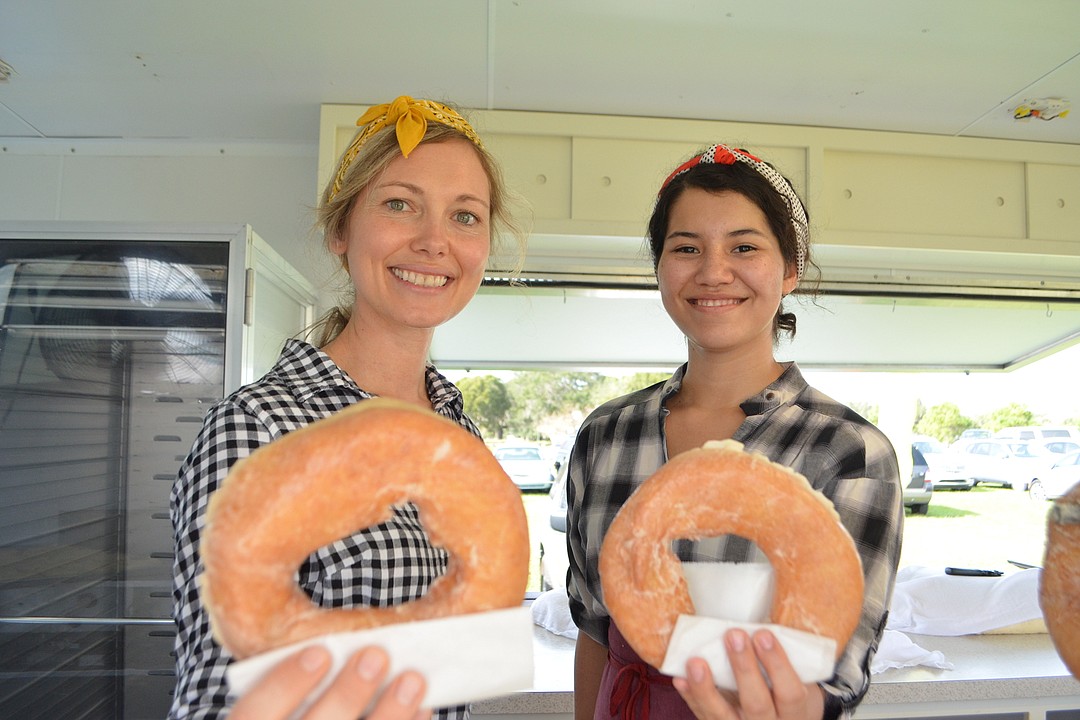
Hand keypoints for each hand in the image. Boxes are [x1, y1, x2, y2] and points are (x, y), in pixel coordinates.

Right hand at [230, 645, 431, 719]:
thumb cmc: (297, 716)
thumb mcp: (280, 704)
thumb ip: (299, 689)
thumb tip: (345, 650)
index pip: (253, 714)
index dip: (285, 684)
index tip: (320, 652)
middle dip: (346, 696)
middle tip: (375, 656)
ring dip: (389, 716)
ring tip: (412, 680)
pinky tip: (420, 711)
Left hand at [672, 629, 824, 719]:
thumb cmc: (786, 691)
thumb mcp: (797, 680)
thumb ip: (781, 660)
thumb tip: (756, 621)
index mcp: (794, 713)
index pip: (790, 693)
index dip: (778, 664)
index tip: (764, 634)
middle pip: (756, 704)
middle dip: (744, 669)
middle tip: (733, 635)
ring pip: (722, 716)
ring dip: (707, 688)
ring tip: (696, 661)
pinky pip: (702, 715)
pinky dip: (691, 697)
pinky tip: (681, 679)